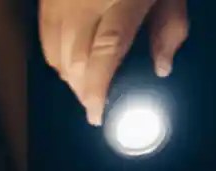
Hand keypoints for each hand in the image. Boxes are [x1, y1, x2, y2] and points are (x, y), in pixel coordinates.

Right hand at [40, 0, 188, 125]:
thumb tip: (162, 67)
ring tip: (84, 88)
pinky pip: (45, 37)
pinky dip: (56, 57)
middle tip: (95, 105)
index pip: (104, 53)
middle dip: (83, 90)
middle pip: (74, 60)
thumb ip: (170, 27)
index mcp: (121, 0)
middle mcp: (85, 2)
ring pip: (55, 52)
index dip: (97, 89)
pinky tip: (70, 63)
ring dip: (69, 77)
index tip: (97, 114)